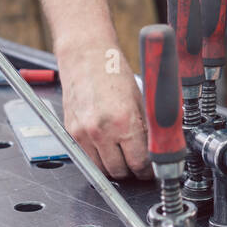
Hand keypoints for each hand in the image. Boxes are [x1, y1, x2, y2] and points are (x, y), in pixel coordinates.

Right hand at [56, 46, 150, 179]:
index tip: (151, 170)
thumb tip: (155, 149)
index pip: (139, 163)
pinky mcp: (71, 132)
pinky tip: (107, 148)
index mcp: (124, 121)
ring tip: (123, 157)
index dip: (148, 170)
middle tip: (139, 164)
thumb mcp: (140, 99)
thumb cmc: (113, 72)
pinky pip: (86, 158)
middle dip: (132, 171)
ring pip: (102, 170)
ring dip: (114, 168)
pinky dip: (98, 158)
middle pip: (120, 171)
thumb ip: (146, 128)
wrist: (85, 56)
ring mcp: (83, 134)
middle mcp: (101, 131)